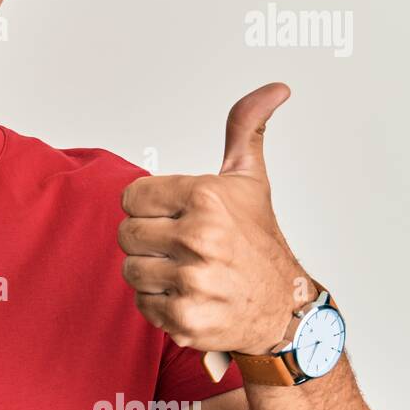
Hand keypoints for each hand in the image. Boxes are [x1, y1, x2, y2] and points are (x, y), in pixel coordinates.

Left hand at [117, 82, 312, 355]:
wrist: (284, 308)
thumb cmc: (259, 241)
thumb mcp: (249, 179)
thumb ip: (244, 129)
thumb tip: (274, 88)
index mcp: (206, 199)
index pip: (130, 198)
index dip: (149, 207)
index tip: (175, 216)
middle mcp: (199, 240)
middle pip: (125, 235)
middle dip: (149, 240)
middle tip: (181, 246)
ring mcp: (192, 283)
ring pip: (130, 270)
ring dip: (152, 273)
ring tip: (186, 271)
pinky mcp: (185, 321)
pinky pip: (141, 304)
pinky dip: (160, 304)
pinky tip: (190, 296)